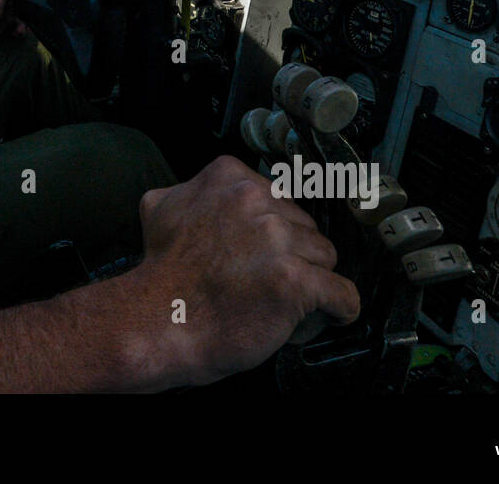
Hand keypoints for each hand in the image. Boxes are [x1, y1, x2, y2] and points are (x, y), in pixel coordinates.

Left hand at [0, 0, 30, 46]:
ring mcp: (8, 13)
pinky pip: (18, 26)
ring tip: (21, 31)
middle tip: (30, 21)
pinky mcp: (7, 24)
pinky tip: (17, 34)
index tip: (35, 4)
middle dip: (29, 14)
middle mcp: (8, 1)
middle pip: (25, 5)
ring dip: (24, 25)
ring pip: (23, 17)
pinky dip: (19, 30)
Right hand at [127, 155, 360, 387]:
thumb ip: (193, 190)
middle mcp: (255, 200)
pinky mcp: (294, 281)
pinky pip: (342, 294)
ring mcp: (277, 239)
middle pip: (306, 227)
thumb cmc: (162, 275)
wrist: (156, 321)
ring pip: (325, 258)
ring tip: (285, 301)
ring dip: (311, 281)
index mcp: (230, 178)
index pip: (281, 200)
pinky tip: (329, 315)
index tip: (261, 254)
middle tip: (265, 282)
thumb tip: (207, 194)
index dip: (274, 232)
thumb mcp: (161, 208)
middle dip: (293, 255)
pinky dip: (339, 308)